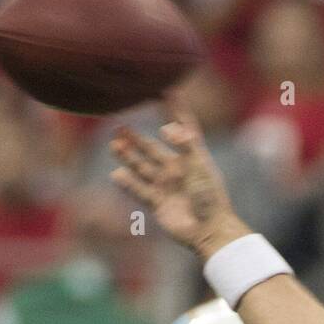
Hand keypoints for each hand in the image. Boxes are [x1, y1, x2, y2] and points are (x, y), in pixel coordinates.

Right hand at [110, 99, 246, 257]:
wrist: (210, 231)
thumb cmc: (210, 198)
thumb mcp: (201, 168)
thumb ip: (187, 146)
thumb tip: (169, 128)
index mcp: (191, 158)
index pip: (182, 129)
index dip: (175, 111)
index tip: (165, 92)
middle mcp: (176, 170)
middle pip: (152, 149)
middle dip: (137, 138)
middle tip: (120, 125)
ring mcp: (166, 186)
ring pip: (142, 167)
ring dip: (128, 156)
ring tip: (114, 144)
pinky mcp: (158, 203)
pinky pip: (139, 190)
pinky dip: (128, 183)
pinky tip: (116, 174)